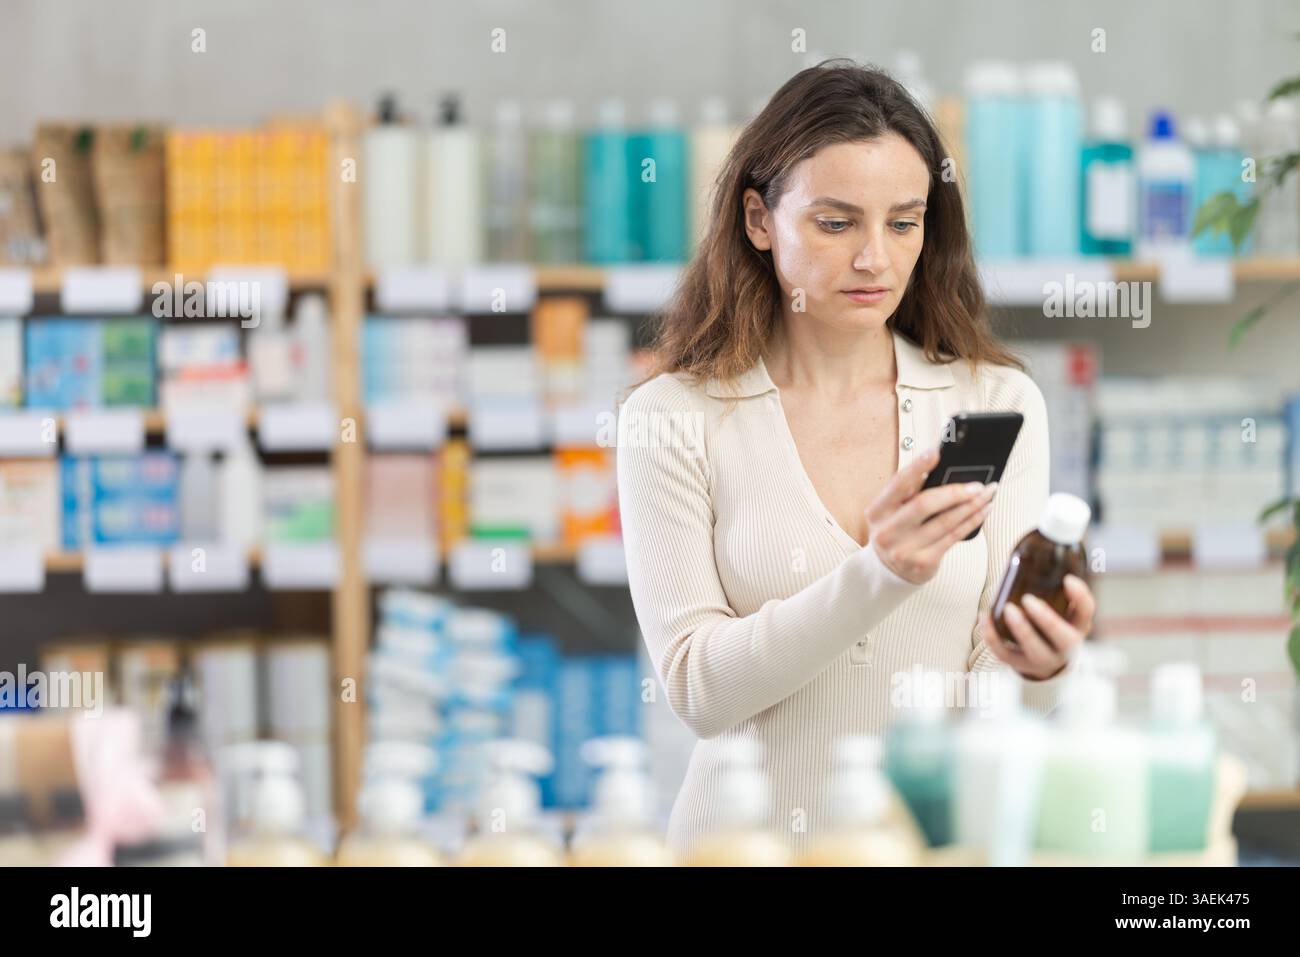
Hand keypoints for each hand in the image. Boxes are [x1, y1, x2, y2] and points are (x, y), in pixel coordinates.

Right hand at [865, 446, 997, 584]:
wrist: (889, 570)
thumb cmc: (897, 531)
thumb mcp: (892, 511)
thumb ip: (910, 492)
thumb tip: (945, 468)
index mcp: (877, 510)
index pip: (898, 484)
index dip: (917, 466)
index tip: (935, 452)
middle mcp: (887, 531)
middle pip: (925, 504)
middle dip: (956, 492)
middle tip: (978, 484)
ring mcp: (905, 549)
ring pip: (945, 522)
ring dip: (972, 506)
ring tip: (987, 494)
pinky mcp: (923, 563)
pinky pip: (953, 537)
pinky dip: (972, 522)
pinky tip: (982, 511)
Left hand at [979, 574, 1095, 679]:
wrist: (1046, 663)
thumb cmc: (1051, 625)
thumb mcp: (1061, 610)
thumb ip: (1052, 588)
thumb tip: (1028, 551)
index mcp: (1077, 627)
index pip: (1086, 613)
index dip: (1080, 597)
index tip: (1067, 579)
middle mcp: (1065, 646)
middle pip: (1063, 637)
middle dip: (1046, 619)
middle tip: (1028, 599)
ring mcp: (1043, 658)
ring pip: (1034, 649)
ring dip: (1021, 629)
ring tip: (1007, 609)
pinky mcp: (1019, 664)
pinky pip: (1004, 653)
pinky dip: (992, 636)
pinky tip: (985, 616)